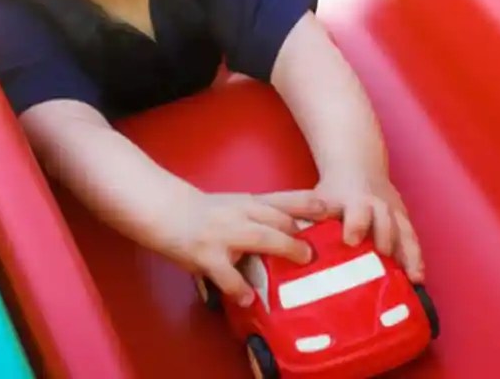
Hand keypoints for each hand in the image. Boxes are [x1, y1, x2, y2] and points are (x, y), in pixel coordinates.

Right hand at [166, 190, 336, 306]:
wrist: (165, 210)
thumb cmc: (206, 212)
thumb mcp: (237, 206)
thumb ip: (263, 218)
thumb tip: (298, 235)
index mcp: (249, 203)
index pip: (286, 200)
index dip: (312, 206)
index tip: (334, 211)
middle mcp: (240, 215)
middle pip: (278, 219)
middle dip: (300, 233)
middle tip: (319, 250)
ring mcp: (223, 235)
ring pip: (260, 239)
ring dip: (284, 248)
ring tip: (302, 261)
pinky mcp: (205, 255)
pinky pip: (226, 274)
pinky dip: (238, 288)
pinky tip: (248, 299)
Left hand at [314, 172, 424, 281]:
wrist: (358, 166)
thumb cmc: (334, 191)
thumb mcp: (318, 200)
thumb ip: (307, 222)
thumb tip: (294, 248)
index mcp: (354, 201)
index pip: (358, 212)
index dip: (356, 224)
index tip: (351, 241)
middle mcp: (378, 206)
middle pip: (386, 223)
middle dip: (385, 243)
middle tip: (383, 268)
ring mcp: (393, 213)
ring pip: (404, 233)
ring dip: (409, 256)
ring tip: (412, 280)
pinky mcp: (404, 220)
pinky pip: (413, 240)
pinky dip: (416, 258)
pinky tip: (418, 278)